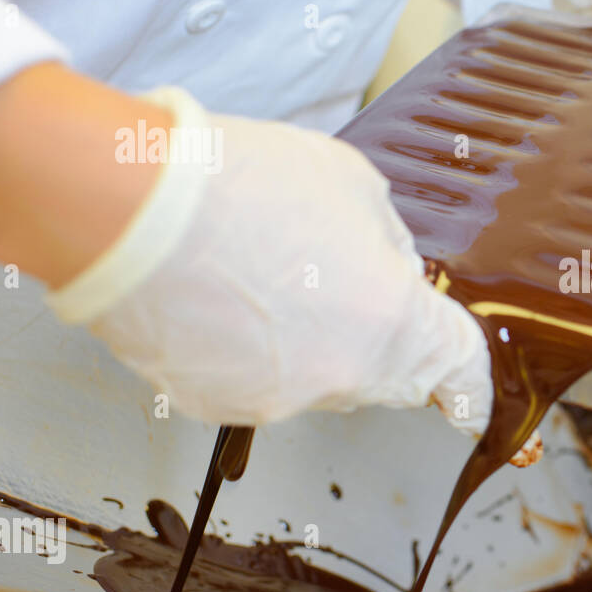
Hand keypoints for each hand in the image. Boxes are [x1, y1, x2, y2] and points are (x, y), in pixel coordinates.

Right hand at [43, 86, 497, 436]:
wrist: (121, 206)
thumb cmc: (235, 184)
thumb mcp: (355, 187)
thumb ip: (389, 244)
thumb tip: (388, 268)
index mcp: (391, 323)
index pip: (456, 372)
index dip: (470, 385)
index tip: (471, 399)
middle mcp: (340, 377)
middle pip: (385, 373)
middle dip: (376, 333)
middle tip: (332, 277)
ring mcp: (275, 400)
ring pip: (318, 377)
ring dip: (307, 337)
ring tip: (260, 268)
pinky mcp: (215, 406)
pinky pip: (258, 382)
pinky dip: (252, 351)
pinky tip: (223, 295)